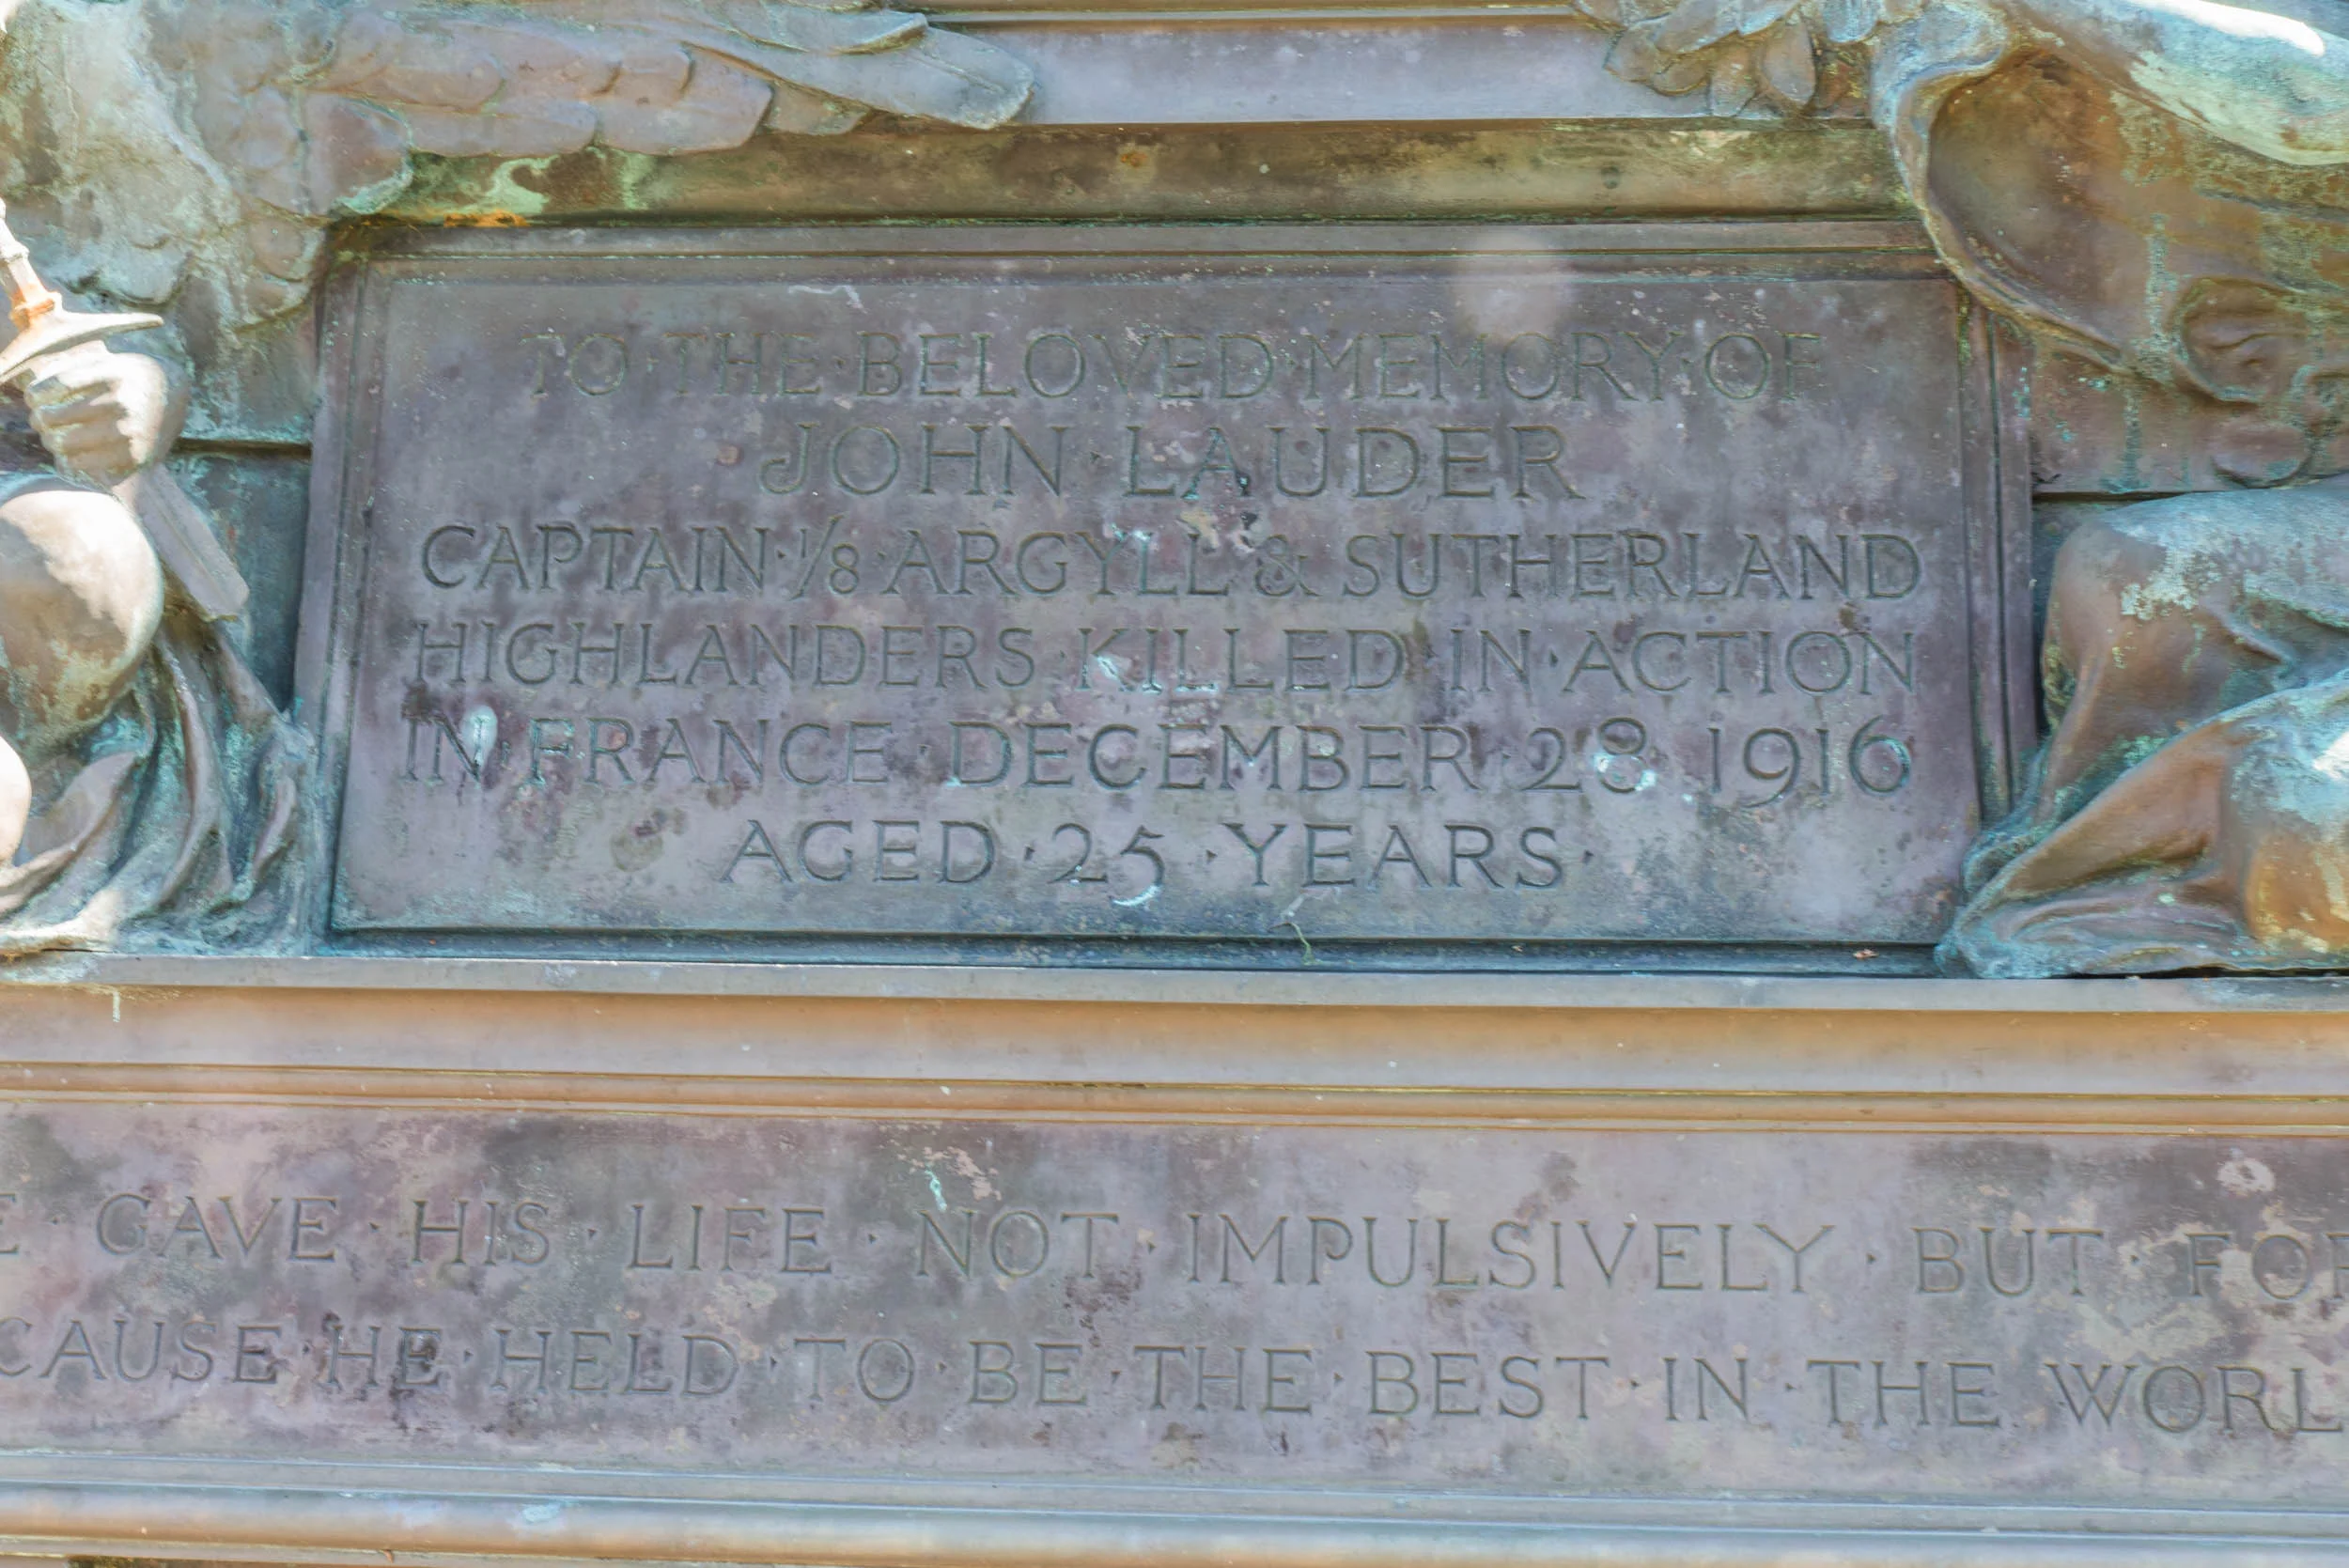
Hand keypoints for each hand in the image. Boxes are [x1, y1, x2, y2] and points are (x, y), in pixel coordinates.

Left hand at [23, 347, 185, 484]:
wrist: (174, 393)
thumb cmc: (128, 374)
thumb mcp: (106, 358)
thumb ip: (73, 365)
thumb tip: (34, 385)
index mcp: (113, 373)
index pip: (61, 385)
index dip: (37, 394)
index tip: (32, 398)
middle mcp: (123, 401)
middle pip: (58, 415)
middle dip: (41, 420)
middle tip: (41, 420)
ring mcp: (130, 430)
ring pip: (67, 442)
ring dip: (51, 441)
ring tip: (52, 439)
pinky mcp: (135, 454)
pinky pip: (85, 463)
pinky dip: (70, 460)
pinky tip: (70, 455)